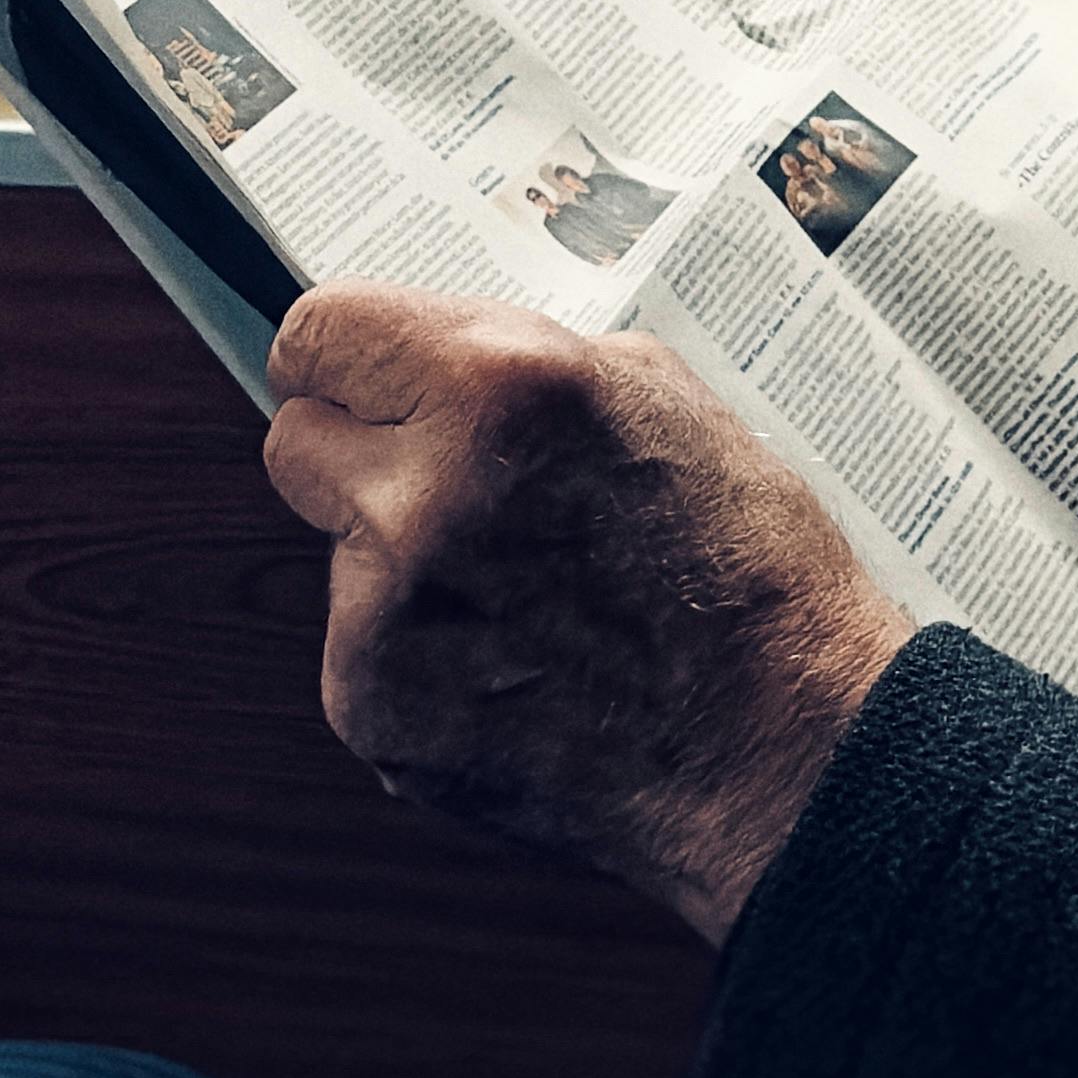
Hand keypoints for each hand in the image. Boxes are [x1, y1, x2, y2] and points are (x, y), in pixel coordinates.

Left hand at [260, 284, 911, 946]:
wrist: (780, 744)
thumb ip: (514, 367)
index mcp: (498, 386)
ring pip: (340, 553)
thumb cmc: (742, 564)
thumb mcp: (655, 395)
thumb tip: (423, 364)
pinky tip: (519, 670)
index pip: (317, 332)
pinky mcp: (372, 710)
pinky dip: (422, 657)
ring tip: (528, 599)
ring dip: (403, 564)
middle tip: (447, 488)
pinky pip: (361, 650)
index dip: (346, 357)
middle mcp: (423, 493)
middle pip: (296, 442)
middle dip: (360, 455)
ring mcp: (385, 613)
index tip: (365, 380)